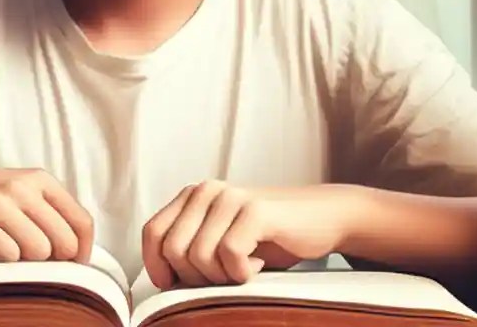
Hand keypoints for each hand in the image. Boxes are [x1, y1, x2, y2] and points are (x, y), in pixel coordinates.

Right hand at [0, 166, 93, 263]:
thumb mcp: (13, 196)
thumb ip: (44, 214)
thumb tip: (76, 254)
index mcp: (38, 179)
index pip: (82, 222)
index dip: (81, 253)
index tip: (70, 268)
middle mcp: (22, 186)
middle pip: (64, 243)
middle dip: (51, 262)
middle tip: (26, 261)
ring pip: (38, 253)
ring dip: (23, 263)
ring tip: (0, 251)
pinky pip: (7, 257)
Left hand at [141, 181, 355, 288]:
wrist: (323, 219)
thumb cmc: (269, 237)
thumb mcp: (221, 238)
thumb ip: (191, 246)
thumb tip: (162, 280)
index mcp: (193, 195)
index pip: (152, 233)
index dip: (158, 266)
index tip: (176, 285)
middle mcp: (206, 190)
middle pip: (173, 250)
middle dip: (195, 277)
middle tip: (224, 276)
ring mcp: (230, 197)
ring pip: (198, 256)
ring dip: (221, 276)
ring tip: (243, 268)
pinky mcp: (255, 210)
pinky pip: (229, 255)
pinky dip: (242, 273)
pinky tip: (258, 264)